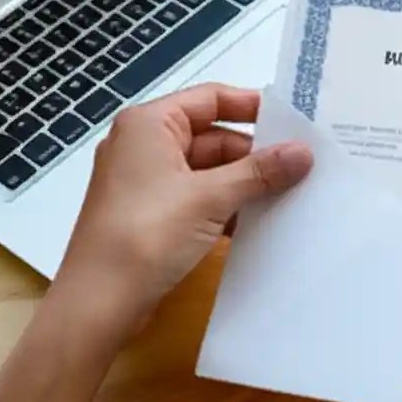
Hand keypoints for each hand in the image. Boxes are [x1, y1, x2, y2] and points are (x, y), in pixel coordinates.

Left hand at [52, 83, 312, 334]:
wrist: (98, 303)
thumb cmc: (147, 234)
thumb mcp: (210, 198)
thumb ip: (259, 172)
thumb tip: (303, 151)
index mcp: (149, 124)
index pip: (210, 98)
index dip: (252, 107)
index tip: (293, 122)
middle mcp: (142, 145)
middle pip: (212, 137)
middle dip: (253, 155)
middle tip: (301, 169)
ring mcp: (144, 182)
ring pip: (206, 171)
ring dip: (242, 184)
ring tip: (288, 196)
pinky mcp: (149, 215)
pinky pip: (195, 198)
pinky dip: (224, 207)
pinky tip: (256, 225)